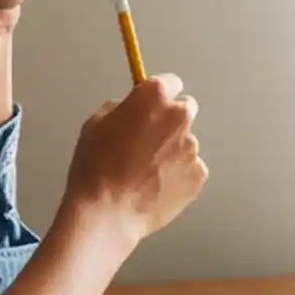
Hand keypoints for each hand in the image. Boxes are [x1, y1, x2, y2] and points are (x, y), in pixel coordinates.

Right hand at [64, 75, 206, 243]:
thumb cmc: (95, 166)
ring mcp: (192, 148)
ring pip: (186, 142)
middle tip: (149, 140)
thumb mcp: (96, 122)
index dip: (160, 95)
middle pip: (185, 109)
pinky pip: (191, 168)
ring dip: (173, 151)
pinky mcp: (199, 175)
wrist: (106, 212)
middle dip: (171, 120)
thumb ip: (124, 108)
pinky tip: (156, 186)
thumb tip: (136, 109)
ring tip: (147, 172)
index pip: (171, 82)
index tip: (153, 106)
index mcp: (155, 97)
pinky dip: (179, 175)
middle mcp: (180, 118)